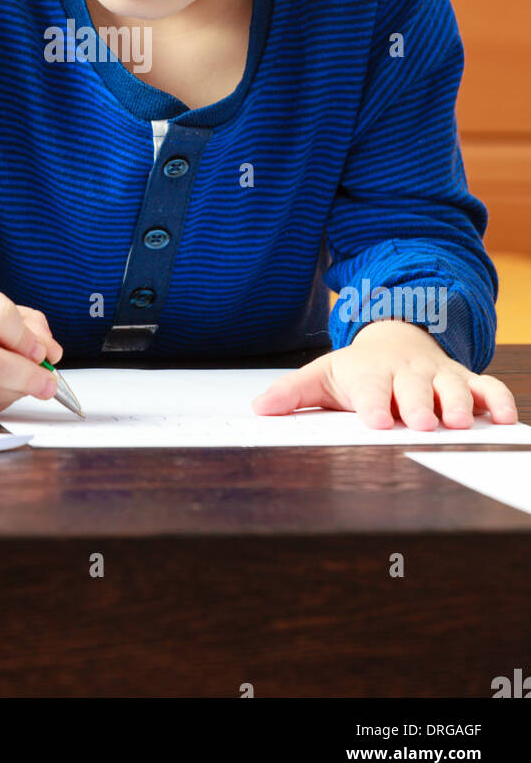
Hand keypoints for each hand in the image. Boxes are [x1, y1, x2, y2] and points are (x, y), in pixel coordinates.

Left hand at [251, 318, 518, 430]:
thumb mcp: (322, 377)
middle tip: (420, 422)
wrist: (396, 340)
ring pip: (451, 387)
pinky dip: (497, 400)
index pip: (370, 388)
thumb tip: (258, 408)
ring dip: (456, 404)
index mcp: (369, 374)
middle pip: (413, 389)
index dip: (373, 403)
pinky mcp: (465, 381)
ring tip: (457, 421)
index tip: (374, 420)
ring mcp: (438, 376)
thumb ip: (292, 393)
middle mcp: (406, 374)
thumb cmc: (358, 371)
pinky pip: (487, 387)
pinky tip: (504, 418)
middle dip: (416, 405)